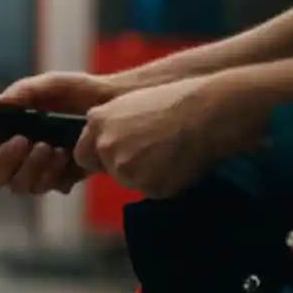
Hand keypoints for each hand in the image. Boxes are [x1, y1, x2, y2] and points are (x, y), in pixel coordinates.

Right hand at [0, 72, 125, 194]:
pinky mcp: (60, 179)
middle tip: (22, 141)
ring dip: (31, 168)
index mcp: (4, 131)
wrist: (118, 105)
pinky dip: (52, 172)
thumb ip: (23, 93)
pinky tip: (65, 154)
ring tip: (49, 146)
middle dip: (2, 163)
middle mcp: (15, 156)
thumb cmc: (80, 92)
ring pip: (18, 187)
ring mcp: (37, 170)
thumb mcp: (49, 85)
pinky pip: (46, 188)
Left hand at [74, 75, 231, 198]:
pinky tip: (181, 162)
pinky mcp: (148, 186)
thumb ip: (112, 126)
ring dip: (148, 174)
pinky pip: (154, 191)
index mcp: (97, 122)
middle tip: (155, 151)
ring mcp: (125, 168)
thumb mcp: (131, 104)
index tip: (121, 154)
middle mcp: (105, 146)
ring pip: (131, 181)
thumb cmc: (177, 101)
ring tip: (172, 151)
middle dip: (125, 166)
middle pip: (108, 170)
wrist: (208, 111)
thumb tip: (106, 146)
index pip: (84, 155)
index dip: (101, 157)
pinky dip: (167, 183)